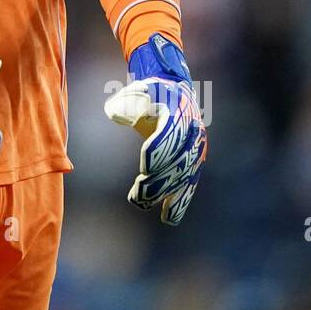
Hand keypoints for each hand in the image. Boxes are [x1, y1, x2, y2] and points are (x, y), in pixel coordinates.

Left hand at [104, 33, 206, 224]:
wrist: (176, 94)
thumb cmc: (152, 93)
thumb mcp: (138, 90)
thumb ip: (125, 102)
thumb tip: (116, 116)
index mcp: (179, 112)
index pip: (172, 135)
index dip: (160, 151)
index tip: (145, 167)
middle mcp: (192, 134)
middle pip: (178, 161)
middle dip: (159, 180)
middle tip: (138, 194)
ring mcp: (195, 151)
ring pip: (184, 177)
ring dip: (164, 194)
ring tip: (141, 202)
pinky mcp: (193, 165)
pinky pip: (189, 186)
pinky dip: (180, 203)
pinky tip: (169, 218)